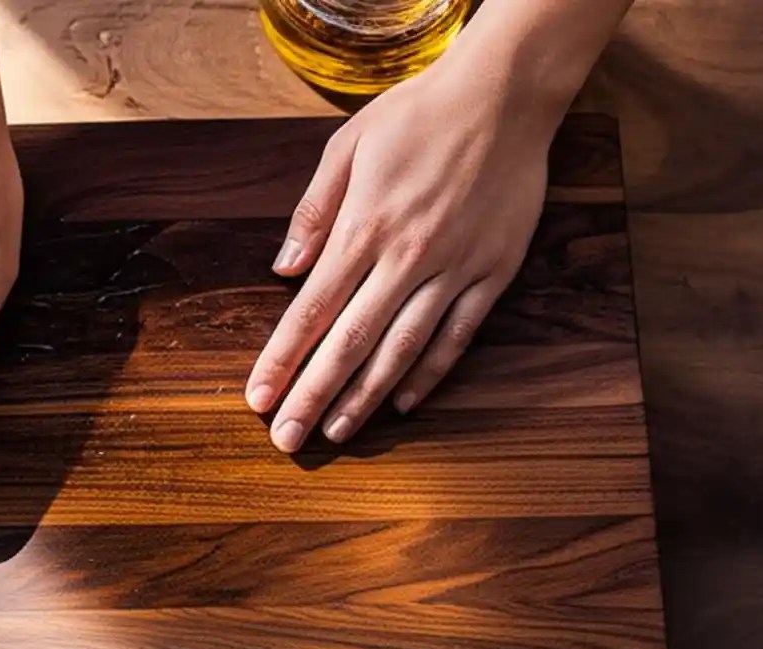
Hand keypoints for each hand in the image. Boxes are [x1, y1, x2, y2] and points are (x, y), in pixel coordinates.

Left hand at [246, 59, 553, 452]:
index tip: (259, 398)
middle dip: (313, 395)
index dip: (281, 360)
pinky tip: (403, 402)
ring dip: (365, 397)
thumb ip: (312, 213)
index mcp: (363, 227)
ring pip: (402, 349)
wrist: (503, 94)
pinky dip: (429, 373)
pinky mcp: (493, 272)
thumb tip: (283, 270)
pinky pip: (457, 335)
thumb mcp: (347, 147)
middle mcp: (406, 257)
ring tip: (337, 433)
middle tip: (287, 440)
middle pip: (350, 343)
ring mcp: (454, 269)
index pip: (310, 311)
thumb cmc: (416, 115)